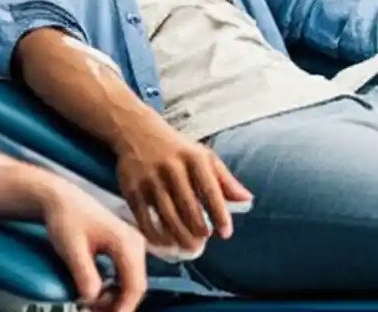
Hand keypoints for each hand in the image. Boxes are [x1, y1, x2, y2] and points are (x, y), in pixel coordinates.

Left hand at [38, 178, 146, 311]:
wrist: (61, 198)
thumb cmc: (65, 219)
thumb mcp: (71, 248)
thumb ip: (84, 274)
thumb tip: (93, 299)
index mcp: (126, 242)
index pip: (135, 285)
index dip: (124, 308)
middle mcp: (136, 242)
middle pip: (137, 285)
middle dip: (118, 304)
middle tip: (94, 310)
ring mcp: (133, 243)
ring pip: (133, 281)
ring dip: (116, 297)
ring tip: (93, 302)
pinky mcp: (127, 246)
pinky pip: (127, 273)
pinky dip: (115, 286)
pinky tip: (98, 289)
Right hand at [115, 121, 251, 254]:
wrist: (136, 131)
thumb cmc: (177, 149)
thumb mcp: (203, 156)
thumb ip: (225, 179)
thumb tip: (247, 199)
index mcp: (193, 158)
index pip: (210, 190)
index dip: (220, 214)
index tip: (226, 233)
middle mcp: (171, 167)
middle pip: (188, 207)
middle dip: (198, 230)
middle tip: (203, 241)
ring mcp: (149, 178)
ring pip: (167, 216)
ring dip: (180, 236)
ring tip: (188, 245)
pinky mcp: (131, 188)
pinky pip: (144, 218)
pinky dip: (155, 235)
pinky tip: (165, 241)